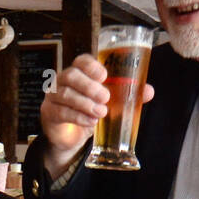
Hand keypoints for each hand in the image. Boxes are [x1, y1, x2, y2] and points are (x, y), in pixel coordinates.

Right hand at [39, 54, 153, 177]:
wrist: (71, 137)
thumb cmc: (89, 112)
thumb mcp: (109, 103)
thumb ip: (128, 95)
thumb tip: (149, 91)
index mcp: (79, 73)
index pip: (81, 61)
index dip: (91, 66)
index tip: (104, 75)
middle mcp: (63, 81)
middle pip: (70, 75)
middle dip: (89, 86)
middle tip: (105, 97)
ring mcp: (53, 96)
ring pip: (65, 93)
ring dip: (85, 103)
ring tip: (101, 112)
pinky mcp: (49, 113)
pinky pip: (61, 111)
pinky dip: (77, 117)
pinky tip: (90, 122)